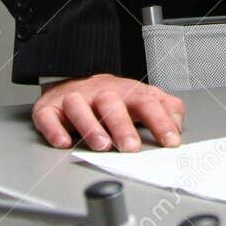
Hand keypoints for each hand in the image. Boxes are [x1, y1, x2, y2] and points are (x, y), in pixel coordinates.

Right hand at [32, 73, 185, 151]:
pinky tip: (63, 142)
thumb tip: (177, 124)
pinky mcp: (49, 108)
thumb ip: (166, 109)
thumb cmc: (113, 97)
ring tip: (101, 145)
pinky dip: (54, 129)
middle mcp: (101, 93)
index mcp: (127, 92)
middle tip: (131, 147)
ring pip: (80, 106)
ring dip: (90, 126)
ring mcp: (75, 98)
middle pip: (112, 103)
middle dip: (122, 125)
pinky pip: (49, 116)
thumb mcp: (143, 99)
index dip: (160, 122)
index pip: (147, 103)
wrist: (74, 78)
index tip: (170, 141)